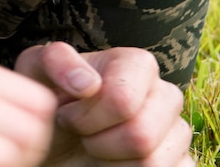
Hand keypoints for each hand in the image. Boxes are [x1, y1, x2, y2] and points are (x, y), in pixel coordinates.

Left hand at [15, 43, 193, 166]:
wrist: (57, 139)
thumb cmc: (49, 100)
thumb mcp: (37, 71)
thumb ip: (56, 62)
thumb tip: (89, 84)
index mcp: (137, 64)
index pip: (123, 100)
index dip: (86, 117)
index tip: (66, 115)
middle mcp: (166, 95)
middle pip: (141, 135)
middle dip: (98, 143)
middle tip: (81, 136)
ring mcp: (178, 132)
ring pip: (153, 163)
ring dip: (111, 165)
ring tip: (95, 149)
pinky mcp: (182, 163)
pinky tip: (113, 166)